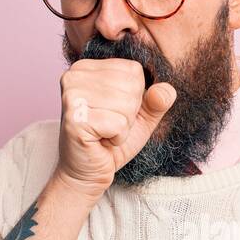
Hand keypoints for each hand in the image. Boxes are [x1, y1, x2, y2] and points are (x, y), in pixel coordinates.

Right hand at [56, 58, 176, 199]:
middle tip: (109, 125)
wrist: (87, 173)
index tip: (115, 112)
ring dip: (123, 127)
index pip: (134, 70)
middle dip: (129, 113)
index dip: (135, 97)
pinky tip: (100, 141)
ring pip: (127, 104)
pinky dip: (117, 138)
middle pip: (132, 85)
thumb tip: (167, 90)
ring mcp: (72, 95)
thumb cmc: (110, 141)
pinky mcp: (74, 118)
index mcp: (88, 67)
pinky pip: (118, 124)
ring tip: (104, 132)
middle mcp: (75, 75)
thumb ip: (157, 100)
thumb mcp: (141, 116)